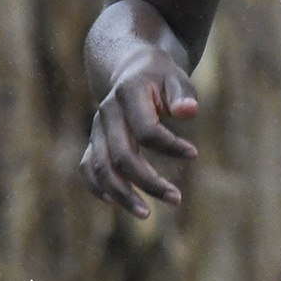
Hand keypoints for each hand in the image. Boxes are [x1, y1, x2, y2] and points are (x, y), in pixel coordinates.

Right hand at [78, 44, 199, 217]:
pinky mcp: (94, 140)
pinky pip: (87, 166)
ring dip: (122, 194)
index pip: (146, 129)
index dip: (170, 145)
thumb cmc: (159, 76)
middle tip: (176, 199)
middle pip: (122, 156)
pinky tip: (113, 202)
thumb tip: (188, 112)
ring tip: (147, 214)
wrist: (128, 66)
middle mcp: (107, 113)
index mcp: (128, 94)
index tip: (194, 153)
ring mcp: (97, 128)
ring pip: (101, 167)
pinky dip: (96, 186)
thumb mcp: (175, 76)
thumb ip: (182, 94)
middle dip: (148, 182)